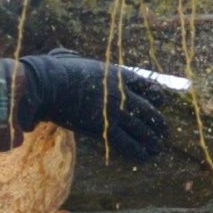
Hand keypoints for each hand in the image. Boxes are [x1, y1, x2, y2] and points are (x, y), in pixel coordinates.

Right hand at [17, 52, 169, 161]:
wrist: (49, 84)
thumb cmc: (55, 70)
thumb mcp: (70, 56)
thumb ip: (75, 57)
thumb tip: (66, 55)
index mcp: (117, 75)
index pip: (145, 85)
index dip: (154, 95)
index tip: (159, 101)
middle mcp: (121, 93)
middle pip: (148, 109)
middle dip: (157, 121)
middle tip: (164, 130)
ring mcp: (115, 112)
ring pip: (141, 128)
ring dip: (152, 139)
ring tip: (158, 147)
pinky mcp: (105, 128)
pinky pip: (127, 142)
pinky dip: (138, 150)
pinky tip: (145, 157)